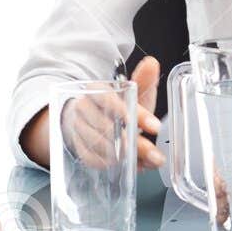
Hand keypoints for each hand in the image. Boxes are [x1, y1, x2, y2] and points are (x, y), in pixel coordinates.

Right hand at [19, 56, 162, 171]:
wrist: (85, 118)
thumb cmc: (114, 106)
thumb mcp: (130, 93)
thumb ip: (143, 81)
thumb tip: (152, 63)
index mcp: (97, 90)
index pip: (114, 101)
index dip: (137, 115)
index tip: (155, 127)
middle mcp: (83, 108)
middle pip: (108, 128)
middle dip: (135, 144)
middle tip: (155, 155)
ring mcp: (76, 128)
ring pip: (99, 145)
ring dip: (124, 157)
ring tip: (146, 162)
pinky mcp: (76, 147)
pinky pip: (91, 158)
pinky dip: (111, 164)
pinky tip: (128, 168)